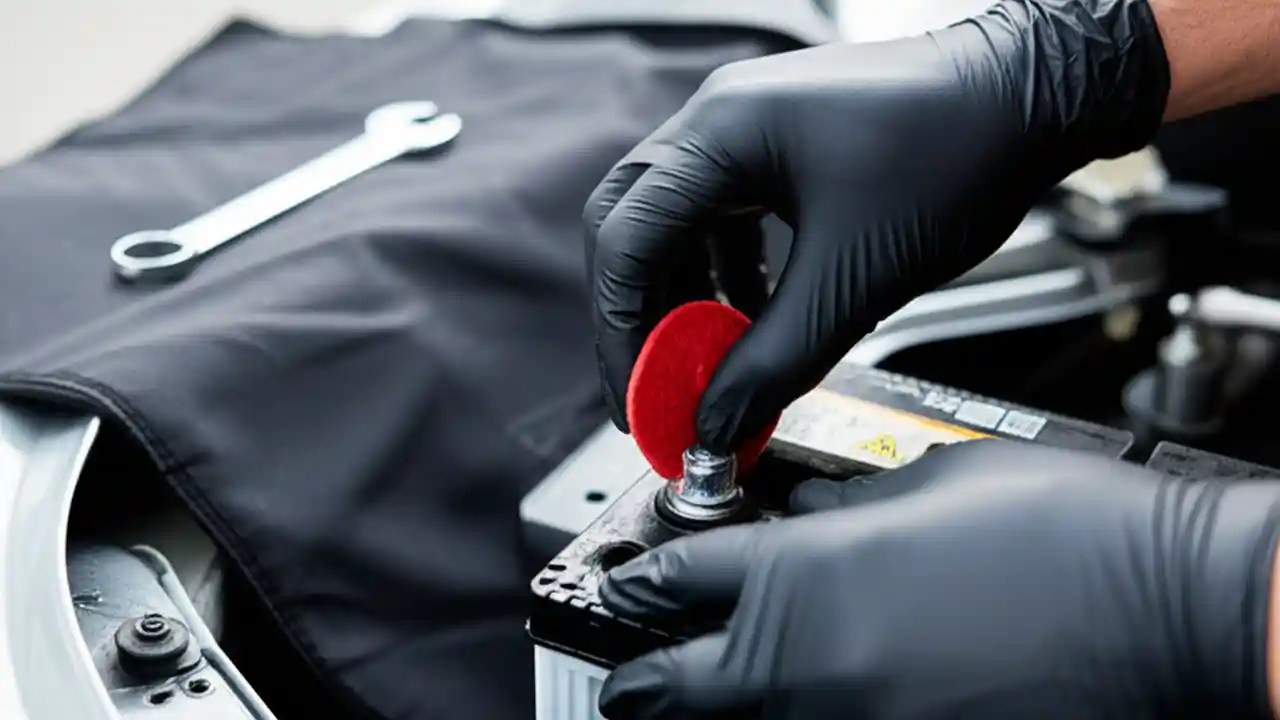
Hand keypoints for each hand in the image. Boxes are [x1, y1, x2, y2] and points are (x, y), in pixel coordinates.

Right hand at [585, 0, 1170, 451]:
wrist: (1032, 100)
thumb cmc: (957, 155)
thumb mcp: (854, 280)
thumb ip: (773, 361)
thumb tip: (719, 421)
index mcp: (720, 134)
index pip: (623, 240)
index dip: (619, 331)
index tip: (637, 397)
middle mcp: (718, 120)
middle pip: (630, 227)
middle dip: (637, 316)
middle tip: (651, 386)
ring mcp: (747, 128)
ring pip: (675, 225)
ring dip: (683, 298)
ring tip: (705, 364)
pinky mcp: (780, 145)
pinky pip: (723, 217)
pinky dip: (725, 275)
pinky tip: (747, 320)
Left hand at [598, 441, 1279, 718]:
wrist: (1172, 609)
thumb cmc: (1069, 532)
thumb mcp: (932, 479)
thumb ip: (847, 506)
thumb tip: (807, 516)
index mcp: (805, 574)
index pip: (672, 579)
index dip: (634, 579)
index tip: (622, 583)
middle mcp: (807, 666)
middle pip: (665, 690)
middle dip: (640, 677)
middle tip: (633, 669)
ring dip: (713, 711)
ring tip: (707, 694)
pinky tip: (813, 699)